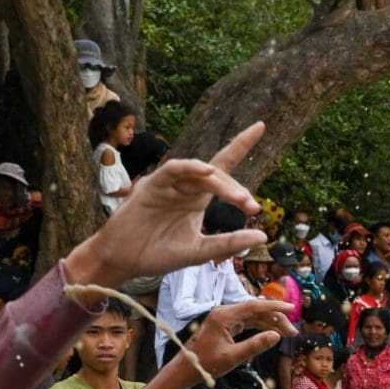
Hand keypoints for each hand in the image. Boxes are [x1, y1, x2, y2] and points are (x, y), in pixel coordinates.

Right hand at [68, 124, 267, 288]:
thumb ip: (229, 243)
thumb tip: (263, 237)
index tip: (261, 126)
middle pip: (217, 175)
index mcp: (198, 199)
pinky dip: (189, 167)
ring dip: (221, 184)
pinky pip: (173, 170)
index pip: (224, 167)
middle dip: (236, 190)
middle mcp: (186, 188)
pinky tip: (207, 171)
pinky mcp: (152, 186)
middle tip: (252, 207)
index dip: (240, 145)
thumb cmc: (160, 254)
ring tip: (240, 200)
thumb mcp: (200, 251)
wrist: (126, 262)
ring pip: (199, 173)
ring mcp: (170, 186)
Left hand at [180, 298, 297, 379]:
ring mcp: (225, 318)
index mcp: (224, 316)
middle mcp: (224, 312)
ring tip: (287, 334)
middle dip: (276, 319)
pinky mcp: (225, 325)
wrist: (186, 369)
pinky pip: (247, 322)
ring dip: (270, 323)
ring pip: (253, 316)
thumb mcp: (233, 357)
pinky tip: (272, 333)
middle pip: (256, 310)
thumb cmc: (206, 364)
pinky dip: (260, 327)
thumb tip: (276, 336)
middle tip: (292, 332)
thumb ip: (255, 345)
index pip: (254, 306)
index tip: (292, 309)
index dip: (275, 307)